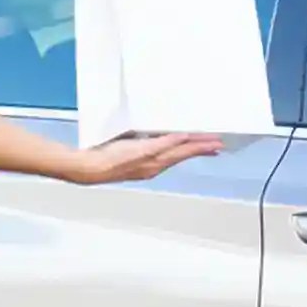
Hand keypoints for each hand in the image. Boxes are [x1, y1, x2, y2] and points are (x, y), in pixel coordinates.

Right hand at [67, 133, 223, 184]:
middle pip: (183, 154)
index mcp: (158, 161)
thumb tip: (183, 137)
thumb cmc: (112, 159)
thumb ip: (163, 143)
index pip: (185, 151)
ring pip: (174, 155)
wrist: (90, 168)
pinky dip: (172, 148)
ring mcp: (146, 164)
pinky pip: (162, 153)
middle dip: (200, 148)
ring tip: (201, 146)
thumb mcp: (141, 149)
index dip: (201, 145)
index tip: (217, 142)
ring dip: (189, 149)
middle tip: (217, 145)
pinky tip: (171, 146)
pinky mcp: (137, 159)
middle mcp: (155, 164)